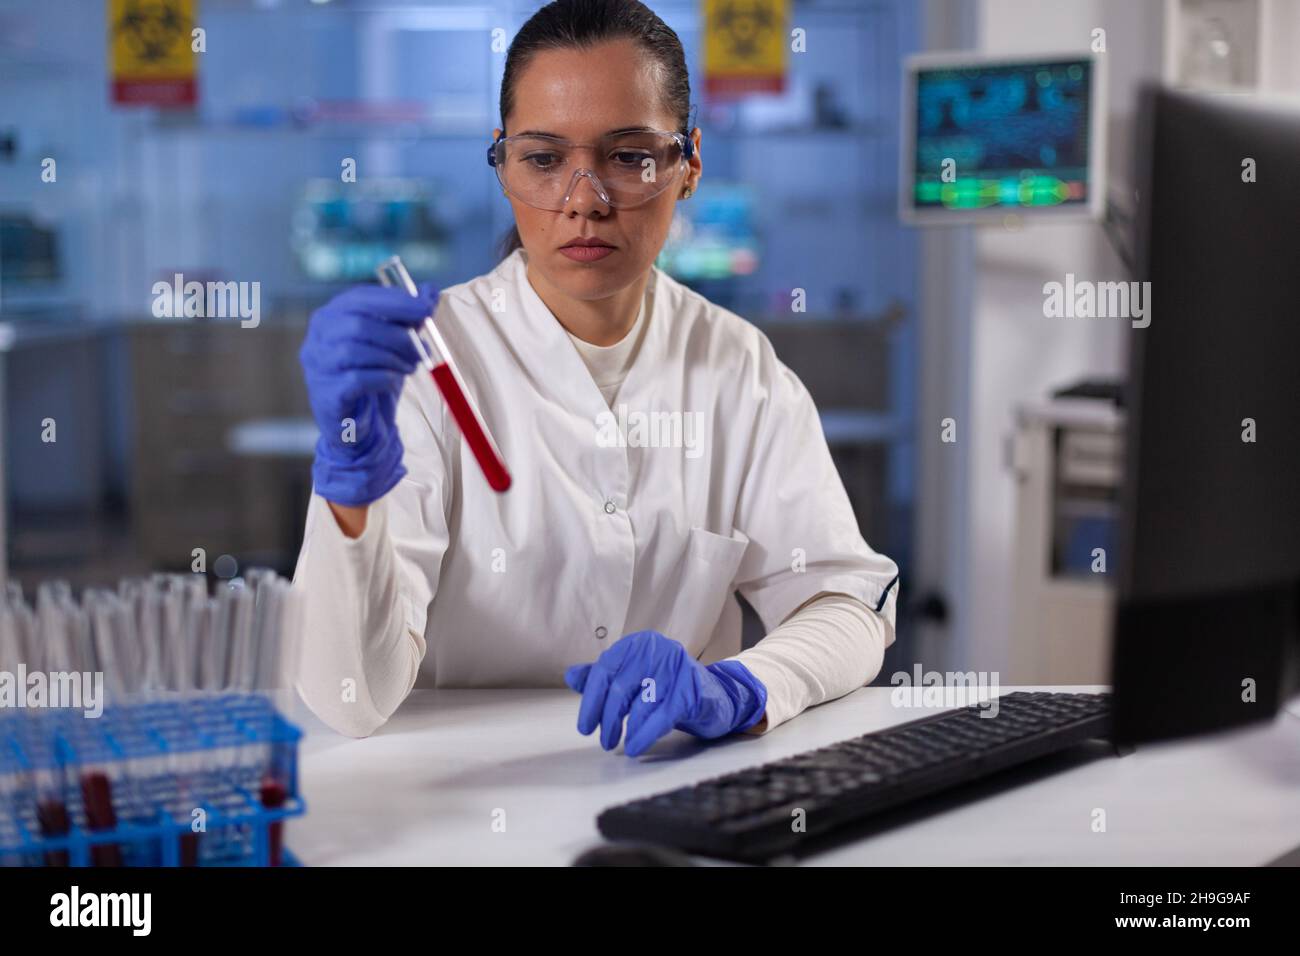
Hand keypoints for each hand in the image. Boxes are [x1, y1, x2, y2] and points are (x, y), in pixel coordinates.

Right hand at [300, 283, 437, 505]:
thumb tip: (429, 290)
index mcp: (331, 317)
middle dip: (398, 334)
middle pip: (358, 324)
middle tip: (423, 347)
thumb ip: (408, 317)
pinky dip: (383, 378)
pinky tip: (393, 381)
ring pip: (355, 351)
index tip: (427, 307)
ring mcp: (317, 367)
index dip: (395, 300)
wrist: (358, 427)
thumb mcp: (394, 344)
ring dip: (392, 357)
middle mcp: (317, 338)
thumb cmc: (373, 379)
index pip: (360, 298)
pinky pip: (357, 379)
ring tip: (410, 366)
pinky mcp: (326, 394)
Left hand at [565, 631, 766, 756]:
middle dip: (608, 719)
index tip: (585, 726)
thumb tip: (571, 676)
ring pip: (641, 704)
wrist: (713, 697)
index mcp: (639, 643)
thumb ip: (603, 677)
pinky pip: (662, 716)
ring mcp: (678, 667)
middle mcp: (658, 649)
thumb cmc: (667, 688)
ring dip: (626, 730)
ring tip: (621, 745)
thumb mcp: (633, 679)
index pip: (605, 670)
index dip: (591, 701)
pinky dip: (645, 735)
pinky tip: (635, 747)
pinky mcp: (692, 690)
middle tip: (604, 740)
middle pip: (621, 688)